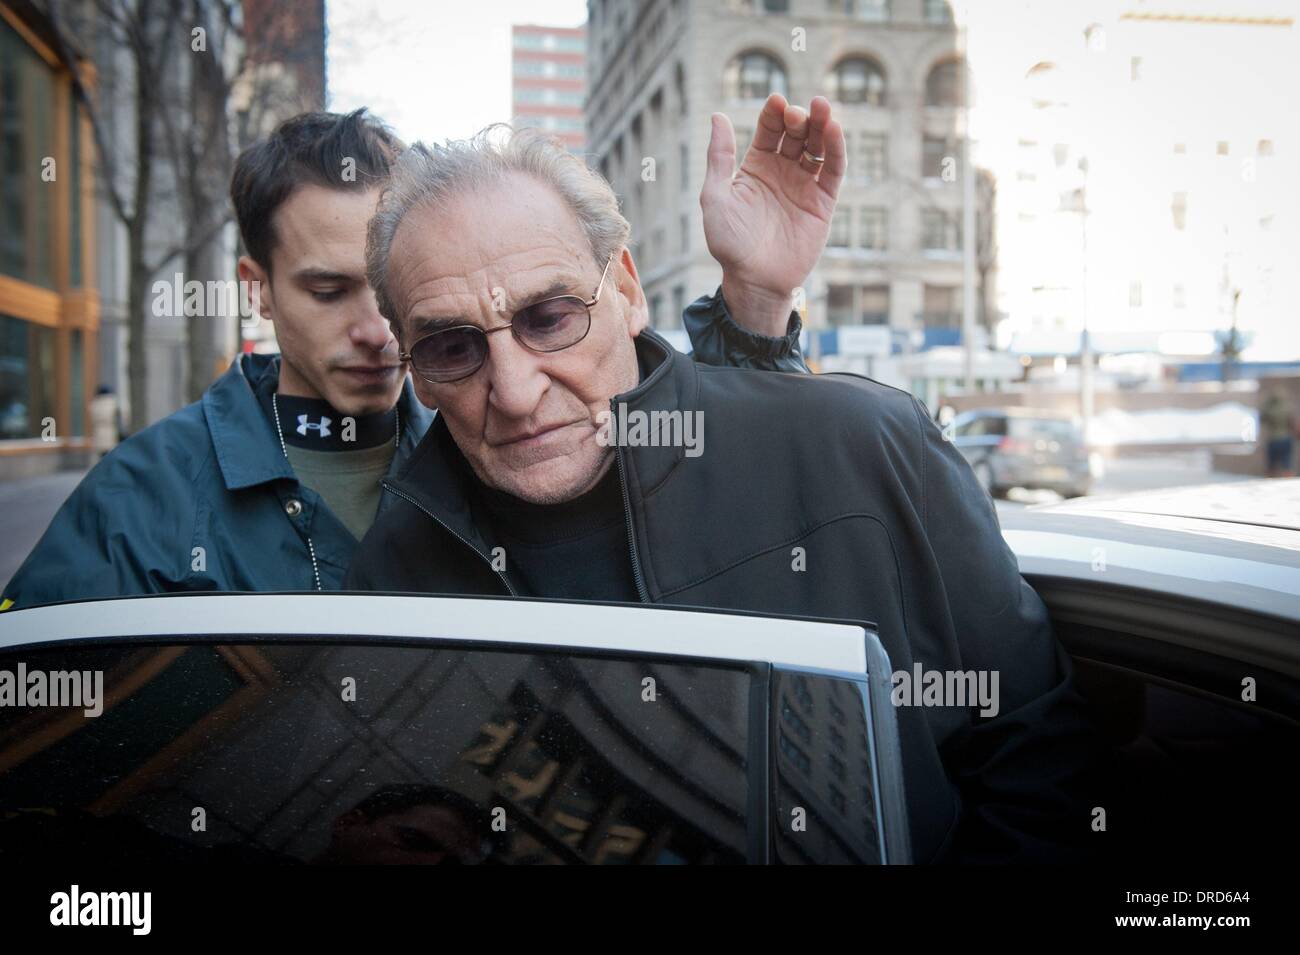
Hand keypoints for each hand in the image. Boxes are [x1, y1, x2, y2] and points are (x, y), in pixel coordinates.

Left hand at [701, 94, 845, 336]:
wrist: (755, 280)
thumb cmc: (729, 243)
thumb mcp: (715, 197)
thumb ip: (719, 157)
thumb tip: (718, 115)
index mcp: (756, 167)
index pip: (770, 129)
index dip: (774, 112)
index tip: (776, 101)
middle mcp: (782, 171)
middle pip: (797, 133)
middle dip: (799, 117)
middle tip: (797, 114)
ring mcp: (804, 185)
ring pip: (817, 146)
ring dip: (821, 124)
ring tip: (822, 108)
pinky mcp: (823, 202)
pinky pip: (833, 170)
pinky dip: (836, 149)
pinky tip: (833, 130)